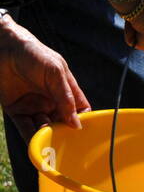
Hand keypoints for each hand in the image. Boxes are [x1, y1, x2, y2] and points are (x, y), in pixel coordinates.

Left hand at [0, 14, 89, 140]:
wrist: (2, 46)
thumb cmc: (33, 53)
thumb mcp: (55, 72)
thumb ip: (66, 97)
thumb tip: (76, 124)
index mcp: (65, 92)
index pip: (79, 112)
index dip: (83, 124)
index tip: (87, 136)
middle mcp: (51, 102)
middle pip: (62, 125)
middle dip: (65, 135)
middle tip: (68, 145)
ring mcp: (34, 107)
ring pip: (44, 129)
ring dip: (48, 138)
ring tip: (51, 144)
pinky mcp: (16, 110)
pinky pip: (25, 128)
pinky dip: (30, 138)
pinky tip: (36, 145)